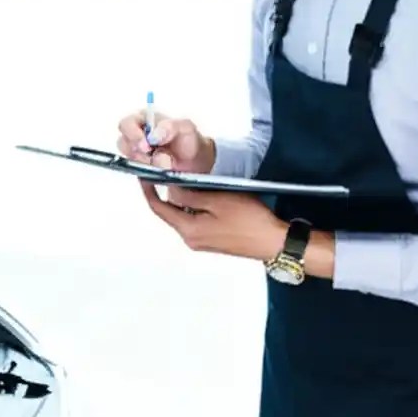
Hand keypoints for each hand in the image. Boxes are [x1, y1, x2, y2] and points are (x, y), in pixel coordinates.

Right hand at [117, 111, 216, 172]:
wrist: (195, 161)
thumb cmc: (188, 139)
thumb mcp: (185, 127)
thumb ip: (170, 127)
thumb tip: (154, 136)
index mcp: (143, 119)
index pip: (126, 124)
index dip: (133, 134)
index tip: (146, 146)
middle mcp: (136, 136)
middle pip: (124, 144)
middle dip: (140, 153)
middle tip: (155, 158)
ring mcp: (136, 154)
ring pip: (130, 160)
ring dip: (147, 164)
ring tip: (166, 164)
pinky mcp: (140, 169)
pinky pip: (137, 173)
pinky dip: (149, 174)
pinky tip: (161, 172)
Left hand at [139, 182, 286, 260]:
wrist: (273, 242)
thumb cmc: (250, 221)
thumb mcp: (217, 199)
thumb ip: (191, 194)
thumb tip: (171, 188)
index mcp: (188, 229)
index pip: (159, 209)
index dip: (149, 191)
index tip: (144, 177)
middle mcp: (191, 239)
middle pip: (171, 213)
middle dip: (168, 193)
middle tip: (169, 174)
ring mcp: (201, 242)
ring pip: (185, 216)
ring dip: (185, 200)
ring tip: (192, 182)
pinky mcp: (211, 241)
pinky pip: (196, 221)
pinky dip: (196, 208)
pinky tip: (208, 197)